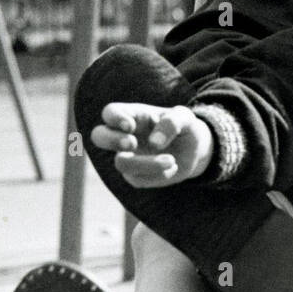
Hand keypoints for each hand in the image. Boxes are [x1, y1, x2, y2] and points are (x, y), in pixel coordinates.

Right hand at [91, 102, 214, 186]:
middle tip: (132, 143)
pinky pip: (138, 179)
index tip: (130, 125)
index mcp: (133, 116)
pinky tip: (174, 166)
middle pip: (98, 135)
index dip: (114, 118)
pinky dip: (159, 174)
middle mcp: (124, 136)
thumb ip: (172, 123)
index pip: (110, 113)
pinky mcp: (136, 176)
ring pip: (120, 163)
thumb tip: (155, 143)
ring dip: (146, 163)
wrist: (194, 150)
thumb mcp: (186, 119)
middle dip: (111, 140)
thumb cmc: (184, 128)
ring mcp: (128, 157)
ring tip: (172, 160)